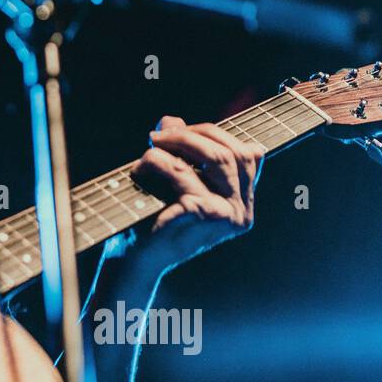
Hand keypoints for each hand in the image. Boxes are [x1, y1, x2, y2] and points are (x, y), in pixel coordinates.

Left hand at [125, 116, 265, 277]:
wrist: (132, 262)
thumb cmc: (152, 221)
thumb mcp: (172, 183)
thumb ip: (180, 153)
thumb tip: (173, 119)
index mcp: (242, 205)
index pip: (249, 156)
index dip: (217, 135)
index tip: (183, 130)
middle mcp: (242, 212)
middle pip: (231, 153)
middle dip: (194, 134)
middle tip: (160, 134)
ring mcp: (226, 215)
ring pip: (212, 157)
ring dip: (177, 143)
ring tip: (151, 144)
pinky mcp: (202, 214)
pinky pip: (181, 172)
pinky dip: (156, 163)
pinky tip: (138, 170)